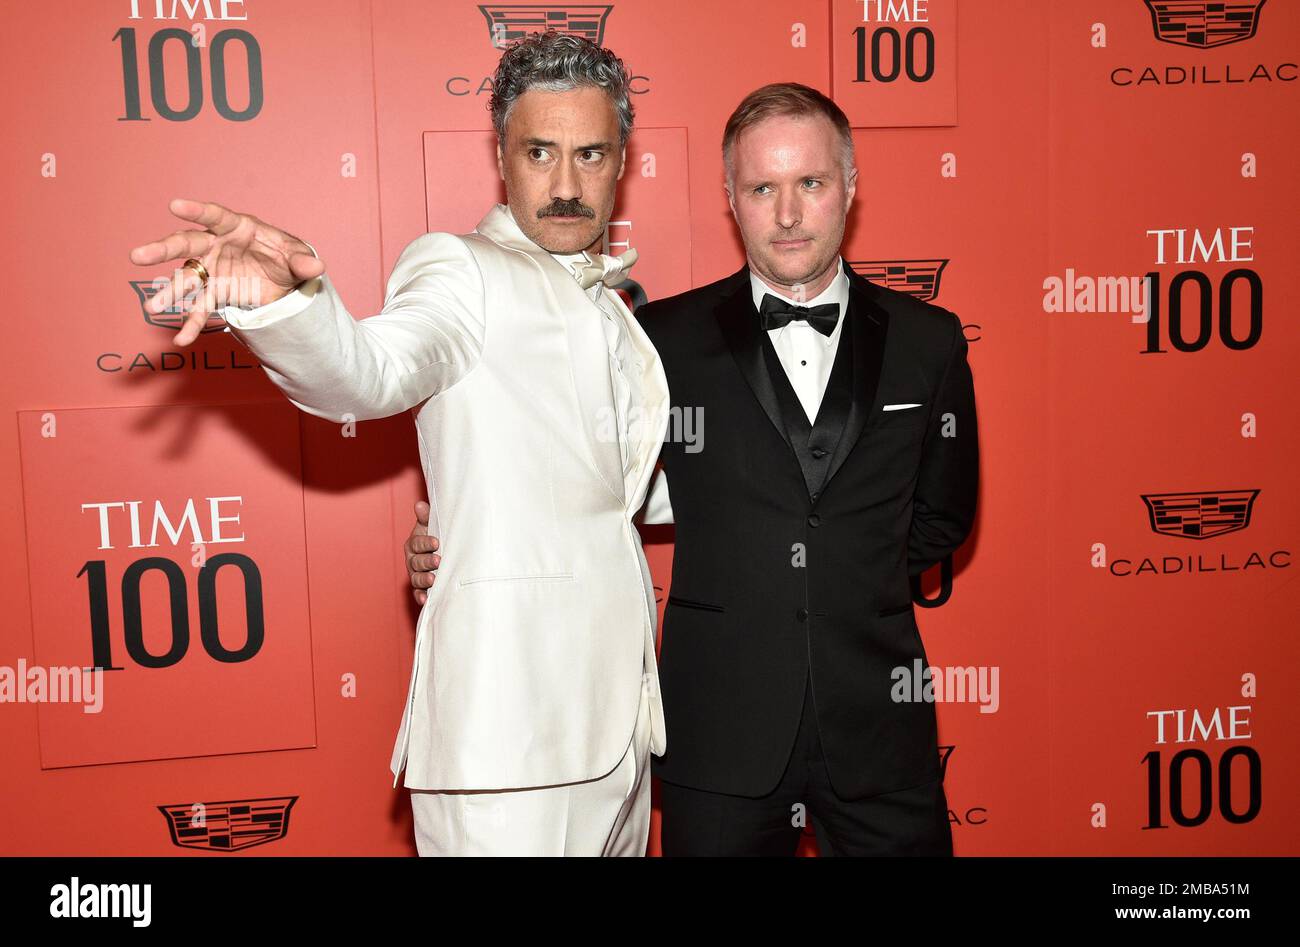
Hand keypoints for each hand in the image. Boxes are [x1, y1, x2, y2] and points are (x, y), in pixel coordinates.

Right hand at [129, 197, 325, 346]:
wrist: (284, 279)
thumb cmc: (286, 257)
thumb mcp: (298, 257)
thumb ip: (303, 261)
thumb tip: (316, 267)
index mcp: (237, 227)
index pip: (214, 216)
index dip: (196, 211)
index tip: (174, 206)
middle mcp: (217, 245)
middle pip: (187, 245)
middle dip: (163, 250)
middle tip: (138, 256)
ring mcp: (212, 269)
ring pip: (187, 279)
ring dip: (170, 293)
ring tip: (152, 307)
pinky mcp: (215, 292)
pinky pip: (201, 307)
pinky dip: (193, 323)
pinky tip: (182, 339)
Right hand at [404, 500, 439, 605]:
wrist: (443, 553)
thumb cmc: (437, 537)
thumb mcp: (432, 526)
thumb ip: (426, 517)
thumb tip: (420, 504)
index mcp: (414, 544)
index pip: (416, 543)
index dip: (425, 543)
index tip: (436, 542)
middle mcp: (412, 560)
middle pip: (416, 562)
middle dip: (426, 561)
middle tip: (438, 561)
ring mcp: (415, 574)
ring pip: (416, 578)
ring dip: (423, 579)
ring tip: (433, 580)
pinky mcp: (421, 587)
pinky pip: (418, 593)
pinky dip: (420, 597)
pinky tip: (425, 600)